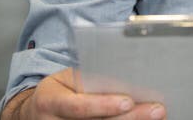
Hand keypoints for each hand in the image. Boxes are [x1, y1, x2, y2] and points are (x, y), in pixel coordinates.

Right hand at [2, 68, 165, 119]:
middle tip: (156, 110)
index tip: (128, 101)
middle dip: (130, 118)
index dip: (104, 105)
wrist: (36, 112)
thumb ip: (89, 80)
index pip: (78, 107)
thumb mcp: (67, 79)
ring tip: (155, 117)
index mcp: (49, 102)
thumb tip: (126, 76)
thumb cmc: (60, 90)